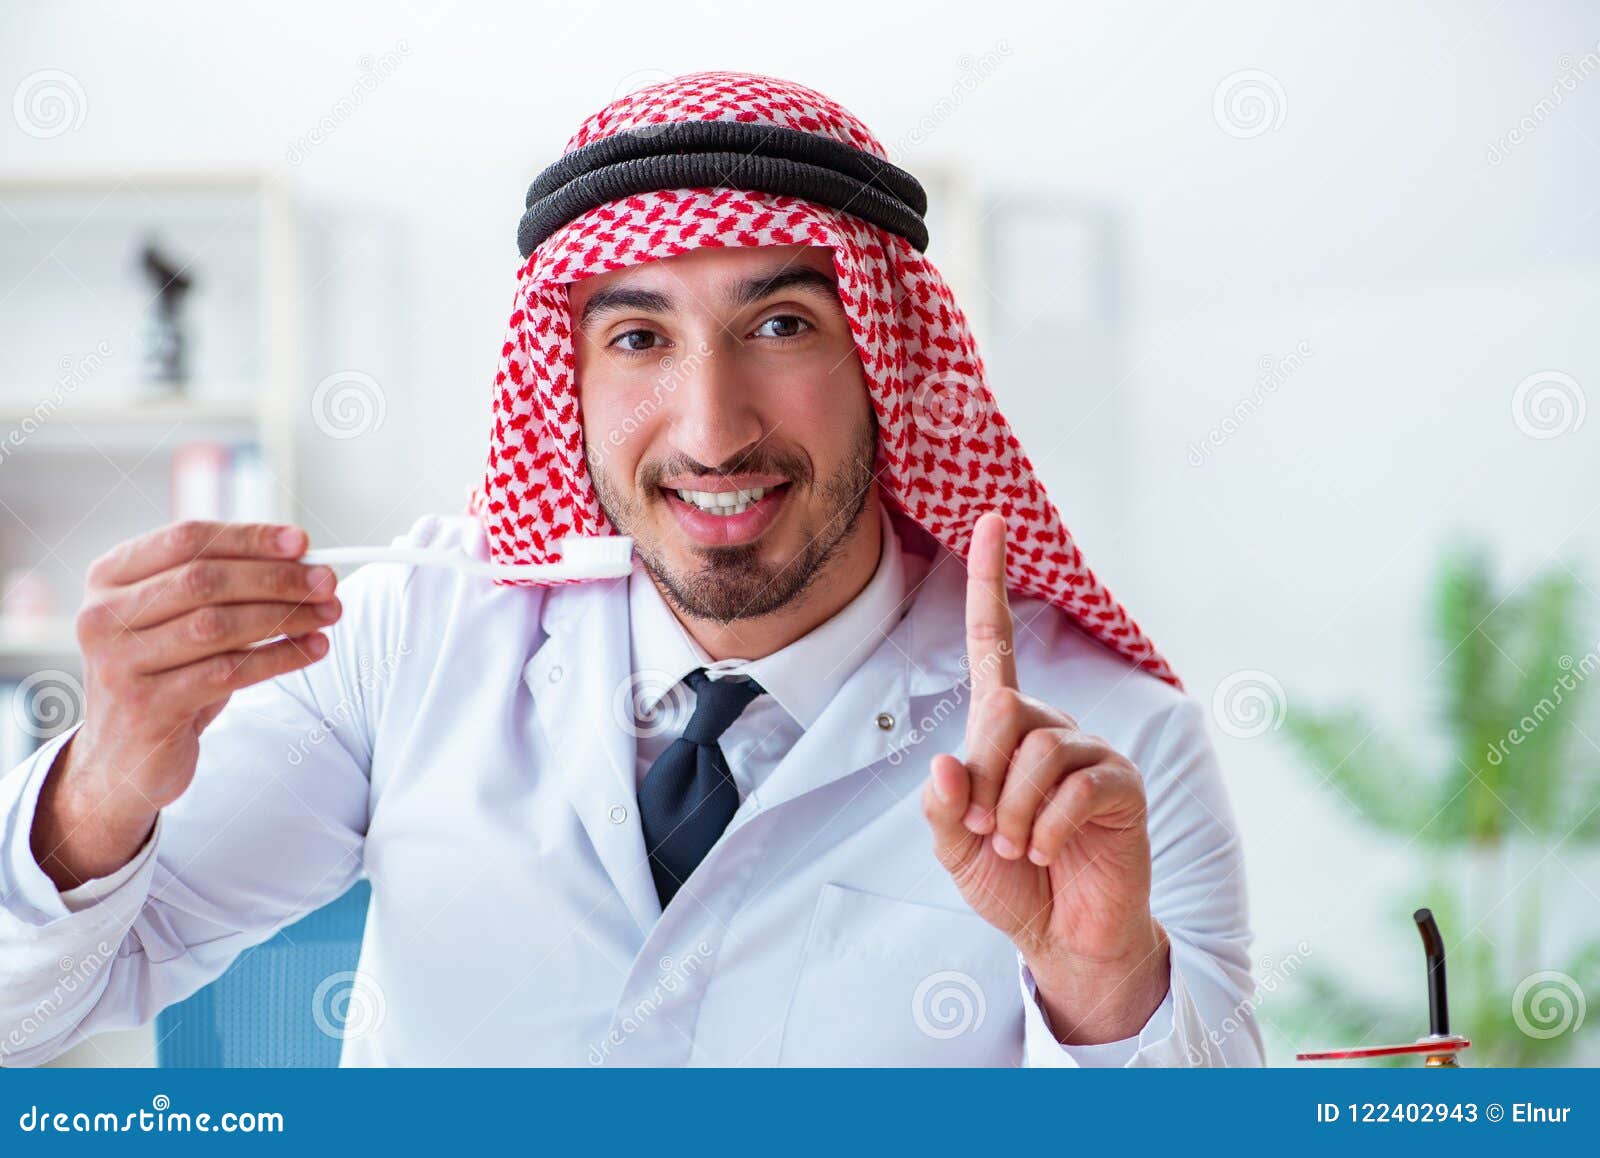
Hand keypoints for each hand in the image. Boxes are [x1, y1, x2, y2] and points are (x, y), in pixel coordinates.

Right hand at [31, 521, 339, 889]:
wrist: (125, 757)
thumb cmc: (165, 675)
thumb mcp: (180, 621)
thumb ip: (224, 585)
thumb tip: (302, 559)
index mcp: (109, 578)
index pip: (186, 538)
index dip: (248, 537)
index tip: (302, 541)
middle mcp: (104, 616)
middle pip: (204, 580)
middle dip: (276, 578)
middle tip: (327, 582)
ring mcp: (119, 663)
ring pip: (218, 626)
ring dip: (285, 616)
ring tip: (328, 614)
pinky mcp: (147, 707)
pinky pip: (228, 672)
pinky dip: (279, 657)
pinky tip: (312, 650)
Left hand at [921, 512, 1168, 1043]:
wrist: (1066, 937)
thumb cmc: (1011, 883)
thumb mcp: (956, 849)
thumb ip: (943, 808)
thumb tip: (944, 762)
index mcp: (1005, 728)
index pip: (994, 642)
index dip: (990, 581)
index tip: (991, 519)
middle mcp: (1050, 726)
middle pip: (1002, 711)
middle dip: (982, 779)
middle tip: (988, 831)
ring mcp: (1090, 752)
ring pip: (1036, 752)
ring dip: (1012, 814)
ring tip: (1020, 849)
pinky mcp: (1120, 784)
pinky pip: (1074, 787)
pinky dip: (1046, 829)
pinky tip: (1048, 853)